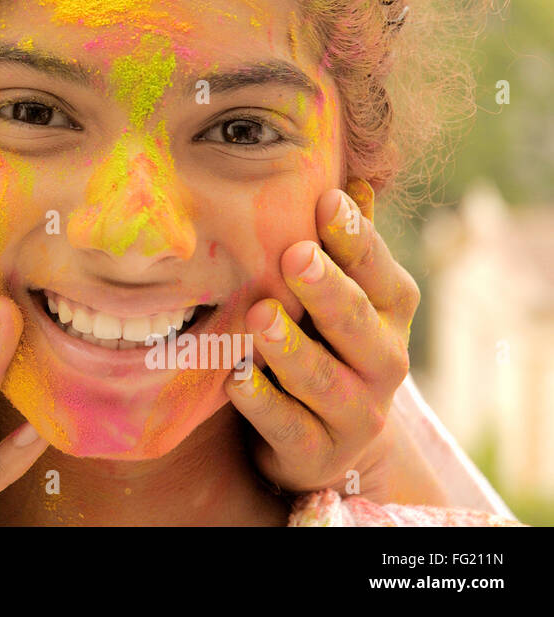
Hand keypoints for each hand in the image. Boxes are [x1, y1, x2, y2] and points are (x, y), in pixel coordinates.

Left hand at [225, 180, 443, 502]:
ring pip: (324, 380)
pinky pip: (288, 428)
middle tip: (293, 255)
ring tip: (259, 318)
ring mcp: (355, 412)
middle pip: (358, 323)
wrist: (329, 439)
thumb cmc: (326, 339)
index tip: (325, 199)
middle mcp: (384, 361)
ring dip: (290, 348)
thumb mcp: (339, 289)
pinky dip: (262, 403)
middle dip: (327, 290)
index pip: (378, 270)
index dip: (355, 237)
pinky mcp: (317, 453)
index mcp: (389, 310)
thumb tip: (349, 173)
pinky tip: (235, 379)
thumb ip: (341, 241)